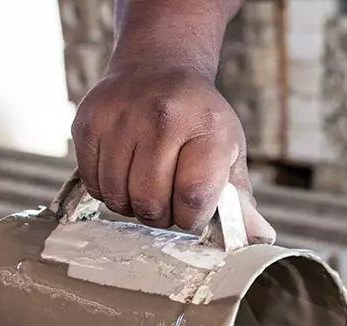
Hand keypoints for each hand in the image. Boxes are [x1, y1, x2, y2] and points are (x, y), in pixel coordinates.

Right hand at [71, 66, 275, 242]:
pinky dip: (108, 190)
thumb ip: (239, 199)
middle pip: (151, 204)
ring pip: (117, 199)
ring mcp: (120, 119)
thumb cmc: (198, 119)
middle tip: (167, 197)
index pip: (192, 197)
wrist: (157, 67)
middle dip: (161, 215)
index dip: (190, 217)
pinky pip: (94, 184)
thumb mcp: (229, 150)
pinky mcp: (88, 123)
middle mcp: (161, 119)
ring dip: (132, 205)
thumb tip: (259, 237)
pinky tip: (124, 172)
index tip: (192, 209)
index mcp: (205, 128)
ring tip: (146, 183)